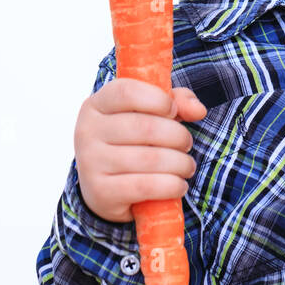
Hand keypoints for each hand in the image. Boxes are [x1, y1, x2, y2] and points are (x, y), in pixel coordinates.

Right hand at [74, 79, 207, 223]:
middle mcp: (87, 131)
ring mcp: (90, 163)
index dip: (158, 99)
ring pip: (151, 159)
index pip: (126, 92)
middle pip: (146, 127)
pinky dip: (172, 185)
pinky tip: (179, 185)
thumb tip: (198, 110)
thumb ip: (178, 101)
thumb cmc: (133, 142)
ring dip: (181, 163)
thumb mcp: (151, 114)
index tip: (173, 111)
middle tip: (187, 144)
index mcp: (96, 105)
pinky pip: (146, 186)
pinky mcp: (101, 192)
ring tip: (187, 166)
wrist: (105, 189)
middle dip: (178, 136)